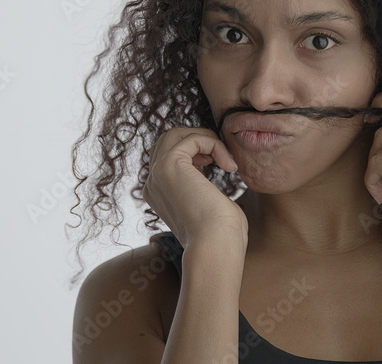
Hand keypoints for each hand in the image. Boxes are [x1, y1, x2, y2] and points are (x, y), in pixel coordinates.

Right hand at [143, 126, 247, 251]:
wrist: (216, 246)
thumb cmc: (222, 233)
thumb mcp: (209, 203)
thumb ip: (203, 183)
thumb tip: (217, 163)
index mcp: (159, 193)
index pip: (170, 155)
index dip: (197, 151)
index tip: (219, 165)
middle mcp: (152, 183)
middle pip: (168, 140)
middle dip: (198, 139)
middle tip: (221, 158)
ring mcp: (156, 174)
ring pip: (176, 134)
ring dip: (205, 138)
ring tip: (225, 159)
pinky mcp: (168, 165)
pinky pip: (192, 138)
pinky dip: (214, 144)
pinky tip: (229, 166)